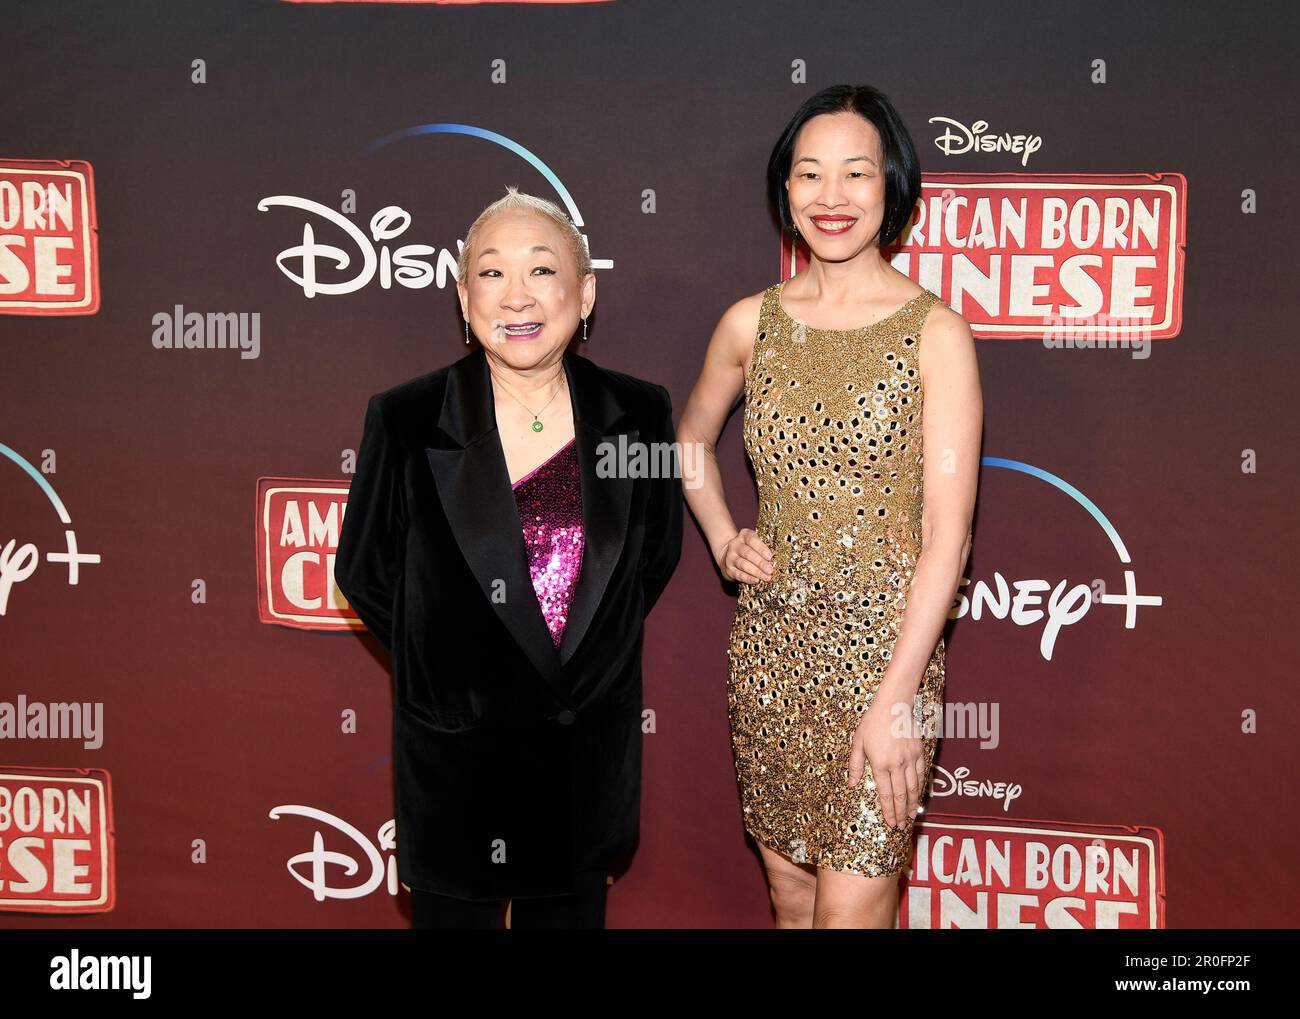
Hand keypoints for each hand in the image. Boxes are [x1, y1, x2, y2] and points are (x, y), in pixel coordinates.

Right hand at [714, 528, 773, 583]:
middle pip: (748, 553)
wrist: (730, 555)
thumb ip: (764, 548)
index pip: (752, 539)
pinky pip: (739, 574)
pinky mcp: (729, 569)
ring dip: (756, 572)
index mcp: (744, 535)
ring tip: (766, 577)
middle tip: (770, 570)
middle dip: (760, 563)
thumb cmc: (750, 549)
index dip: (761, 548)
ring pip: (743, 564)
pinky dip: (749, 578)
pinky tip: (757, 581)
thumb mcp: (755, 543)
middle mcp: (735, 545)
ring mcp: (730, 557)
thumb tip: (775, 559)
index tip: (770, 556)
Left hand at [848, 692, 925, 827]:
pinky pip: (920, 775)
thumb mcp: (857, 743)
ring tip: (910, 817)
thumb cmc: (872, 723)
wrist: (894, 706)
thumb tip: (852, 784)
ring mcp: (910, 759)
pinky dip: (920, 789)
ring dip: (912, 805)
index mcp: (880, 764)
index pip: (885, 794)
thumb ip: (856, 765)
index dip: (888, 811)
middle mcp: (897, 765)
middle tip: (901, 827)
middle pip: (900, 795)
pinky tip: (917, 796)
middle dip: (900, 813)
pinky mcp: (919, 753)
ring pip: (913, 788)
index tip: (890, 823)